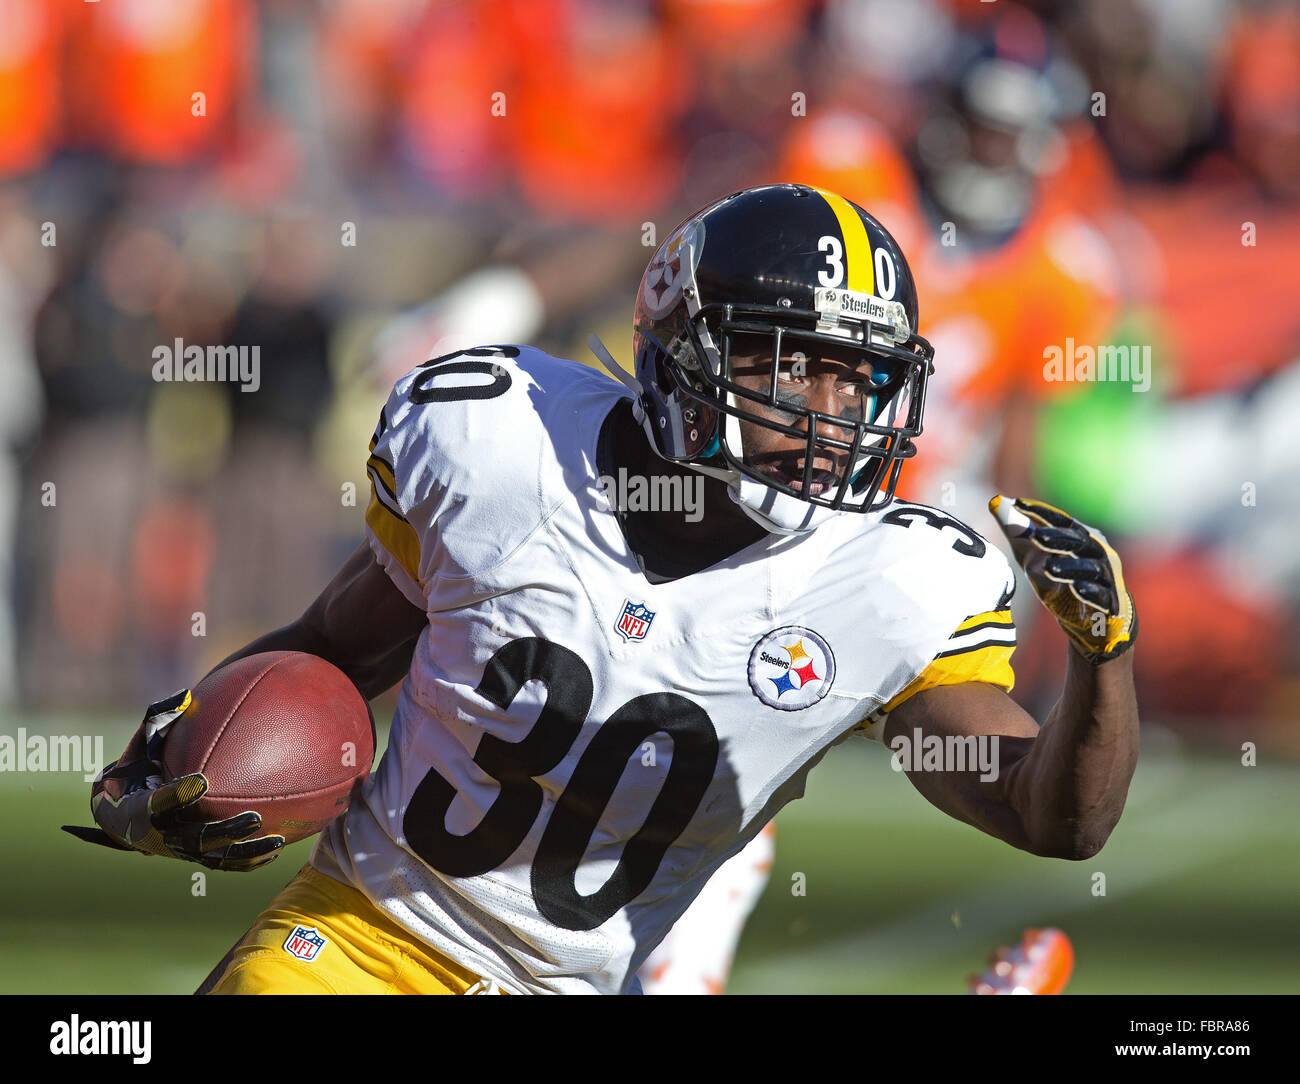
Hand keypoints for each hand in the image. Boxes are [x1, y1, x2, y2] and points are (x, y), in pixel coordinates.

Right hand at [62, 690, 283, 870]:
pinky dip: (248, 862)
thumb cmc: (135, 767)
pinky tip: (276, 851)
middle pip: (194, 838)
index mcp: (136, 808)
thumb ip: (159, 718)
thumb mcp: (141, 743)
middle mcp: (158, 836)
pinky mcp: (192, 857)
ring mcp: (177, 850)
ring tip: (277, 841)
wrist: (119, 812)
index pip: (157, 804)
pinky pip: (222, 864)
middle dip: (225, 830)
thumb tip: (186, 694)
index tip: (201, 781)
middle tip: (255, 817)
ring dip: (246, 851)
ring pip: (213, 856)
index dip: (177, 795)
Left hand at [989, 495, 1136, 663]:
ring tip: (1049, 567)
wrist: (1092, 619)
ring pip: (1090, 568)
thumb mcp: (1035, 557)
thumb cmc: (1061, 581)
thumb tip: (995, 502)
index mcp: (1080, 537)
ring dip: (1070, 567)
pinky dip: (1090, 591)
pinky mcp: (1110, 600)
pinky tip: (1078, 589)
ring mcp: (1106, 576)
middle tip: (1036, 536)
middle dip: (1058, 537)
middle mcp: (1096, 551)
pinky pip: (1101, 594)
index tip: (1018, 504)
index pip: (1061, 521)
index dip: (1042, 512)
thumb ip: (1018, 533)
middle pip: (1079, 540)